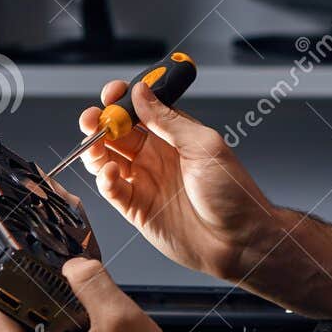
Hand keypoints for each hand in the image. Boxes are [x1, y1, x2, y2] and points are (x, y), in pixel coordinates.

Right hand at [76, 77, 276, 280]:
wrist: (239, 240)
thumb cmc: (232, 192)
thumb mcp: (203, 146)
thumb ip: (168, 120)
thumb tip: (141, 91)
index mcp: (173, 135)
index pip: (139, 110)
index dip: (121, 100)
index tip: (112, 94)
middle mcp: (155, 156)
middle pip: (116, 132)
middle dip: (100, 121)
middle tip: (92, 118)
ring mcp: (144, 181)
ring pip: (106, 159)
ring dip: (95, 148)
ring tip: (94, 143)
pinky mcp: (136, 208)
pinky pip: (111, 189)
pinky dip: (104, 179)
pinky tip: (110, 172)